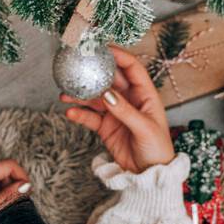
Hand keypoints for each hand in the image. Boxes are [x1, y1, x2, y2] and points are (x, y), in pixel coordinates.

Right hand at [62, 46, 174, 174]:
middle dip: (94, 72)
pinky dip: (80, 114)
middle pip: (109, 80)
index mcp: (145, 95)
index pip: (132, 68)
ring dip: (81, 95)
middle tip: (77, 65)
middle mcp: (130, 100)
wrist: (150, 175)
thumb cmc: (158, 149)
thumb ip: (125, 111)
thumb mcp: (145, 128)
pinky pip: (90, 117)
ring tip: (65, 94)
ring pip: (96, 98)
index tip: (103, 48)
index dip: (119, 56)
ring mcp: (116, 113)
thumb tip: (107, 94)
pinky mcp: (106, 127)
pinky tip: (70, 112)